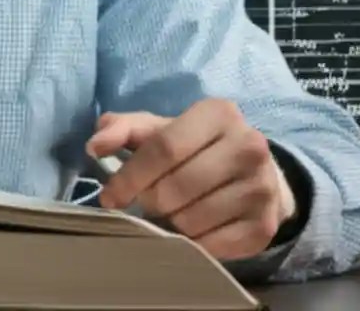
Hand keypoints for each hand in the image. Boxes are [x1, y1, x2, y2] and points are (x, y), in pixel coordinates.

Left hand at [85, 98, 295, 260]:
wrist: (254, 177)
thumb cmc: (195, 149)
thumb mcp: (159, 130)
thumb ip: (123, 130)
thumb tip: (94, 144)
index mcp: (219, 114)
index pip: (163, 148)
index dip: (130, 176)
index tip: (109, 196)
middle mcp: (249, 146)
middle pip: (175, 188)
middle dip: (150, 201)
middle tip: (148, 202)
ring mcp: (262, 188)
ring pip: (191, 220)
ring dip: (171, 222)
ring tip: (174, 210)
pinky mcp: (265, 226)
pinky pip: (211, 245)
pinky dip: (192, 243)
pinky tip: (193, 228)